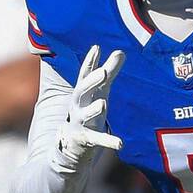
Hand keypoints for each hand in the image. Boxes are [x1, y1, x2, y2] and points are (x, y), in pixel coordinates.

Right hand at [55, 45, 124, 168]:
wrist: (71, 142)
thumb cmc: (88, 110)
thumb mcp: (100, 91)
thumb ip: (110, 72)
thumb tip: (121, 51)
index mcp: (82, 93)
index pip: (85, 75)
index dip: (90, 61)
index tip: (96, 48)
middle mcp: (78, 106)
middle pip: (81, 91)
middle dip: (91, 82)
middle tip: (103, 72)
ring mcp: (80, 123)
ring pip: (86, 115)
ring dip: (94, 109)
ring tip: (103, 103)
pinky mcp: (86, 139)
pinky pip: (97, 140)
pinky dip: (108, 141)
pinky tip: (120, 144)